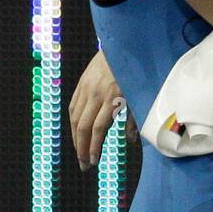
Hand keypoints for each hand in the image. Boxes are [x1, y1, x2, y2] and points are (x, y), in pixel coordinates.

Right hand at [68, 49, 135, 171]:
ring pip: (75, 118)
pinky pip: (72, 106)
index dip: (94, 147)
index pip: (99, 128)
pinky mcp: (81, 83)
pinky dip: (73, 122)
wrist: (123, 46)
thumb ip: (134, 117)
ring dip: (76, 138)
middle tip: (84, 164)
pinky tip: (76, 132)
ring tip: (80, 152)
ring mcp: (85, 88)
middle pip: (83, 126)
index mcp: (112, 97)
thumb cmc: (135, 72)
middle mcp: (95, 94)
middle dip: (82, 148)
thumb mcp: (139, 94)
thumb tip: (130, 140)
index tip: (93, 162)